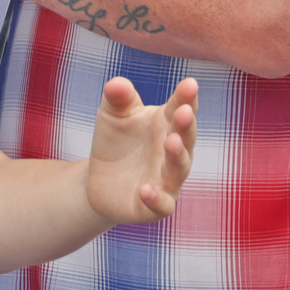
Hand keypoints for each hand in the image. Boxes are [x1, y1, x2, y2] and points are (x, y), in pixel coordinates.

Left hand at [85, 77, 197, 224]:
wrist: (99, 181)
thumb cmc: (115, 142)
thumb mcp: (112, 115)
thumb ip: (117, 98)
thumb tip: (116, 83)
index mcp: (168, 124)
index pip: (182, 108)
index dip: (187, 97)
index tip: (190, 84)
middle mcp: (174, 152)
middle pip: (186, 138)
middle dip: (186, 125)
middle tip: (184, 112)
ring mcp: (168, 180)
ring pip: (179, 169)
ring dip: (178, 156)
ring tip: (171, 142)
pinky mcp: (155, 206)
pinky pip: (162, 205)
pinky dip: (156, 198)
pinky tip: (145, 190)